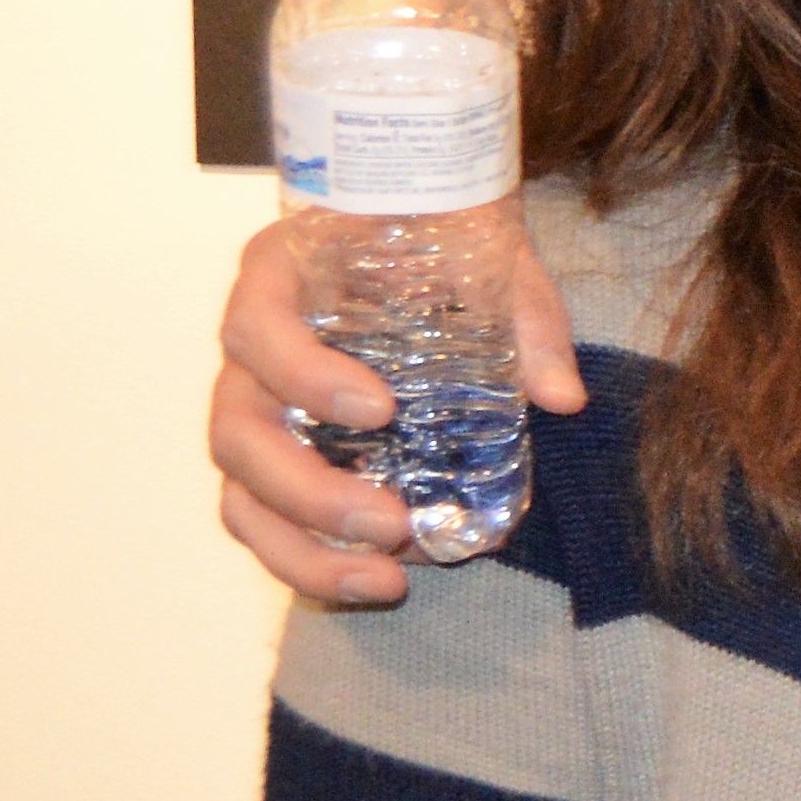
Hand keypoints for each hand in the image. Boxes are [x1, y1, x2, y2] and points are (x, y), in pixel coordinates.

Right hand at [215, 215, 583, 607]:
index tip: (382, 408)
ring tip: (385, 580)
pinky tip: (379, 579)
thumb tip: (563, 398)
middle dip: (308, 493)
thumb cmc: (438, 238)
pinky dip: (312, 560)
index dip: (304, 377)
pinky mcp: (278, 455)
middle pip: (237, 434)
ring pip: (240, 493)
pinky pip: (266, 519)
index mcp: (277, 280)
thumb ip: (527, 322)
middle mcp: (248, 350)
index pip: (258, 330)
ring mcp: (254, 408)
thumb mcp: (491, 262)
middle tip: (391, 525)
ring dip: (303, 549)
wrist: (410, 220)